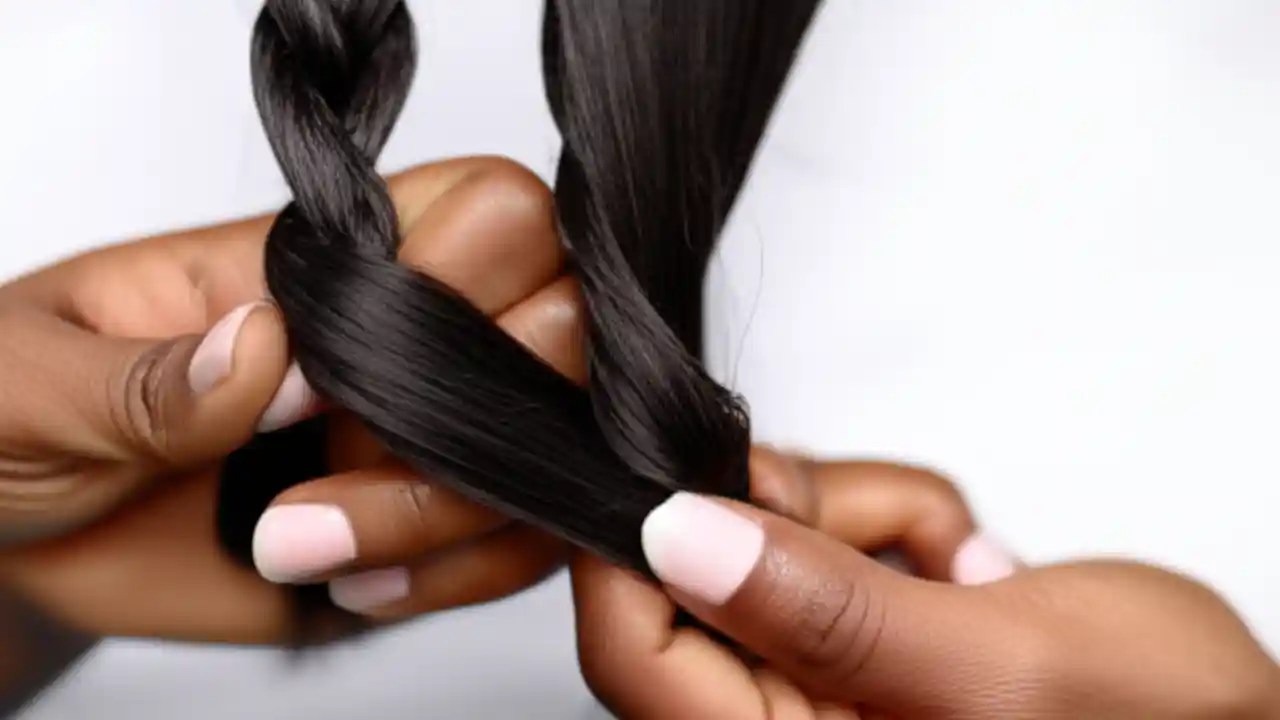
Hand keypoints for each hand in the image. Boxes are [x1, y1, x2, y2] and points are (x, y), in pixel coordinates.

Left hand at [0, 156, 580, 642]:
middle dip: (468, 418)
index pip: (491, 211)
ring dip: (449, 518)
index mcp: (320, 258)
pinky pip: (523, 541)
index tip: (336, 378)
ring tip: (298, 547)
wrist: (18, 540)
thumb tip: (269, 353)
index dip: (459, 285)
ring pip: (556, 446)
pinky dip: (459, 576)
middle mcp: (405, 334)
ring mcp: (430, 432)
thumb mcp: (27, 380)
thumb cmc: (11, 417)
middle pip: (566, 324)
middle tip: (324, 467)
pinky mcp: (435, 527)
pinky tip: (352, 583)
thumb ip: (145, 374)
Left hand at [574, 452, 1279, 718]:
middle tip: (886, 526)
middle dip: (791, 521)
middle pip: (691, 580)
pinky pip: (813, 537)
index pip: (634, 659)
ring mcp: (812, 679)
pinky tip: (957, 569)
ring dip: (855, 517)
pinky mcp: (845, 632)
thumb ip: (829, 609)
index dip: (636, 552)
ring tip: (960, 568)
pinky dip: (879, 521)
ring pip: (759, 539)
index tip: (686, 466)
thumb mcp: (998, 669)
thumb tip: (679, 537)